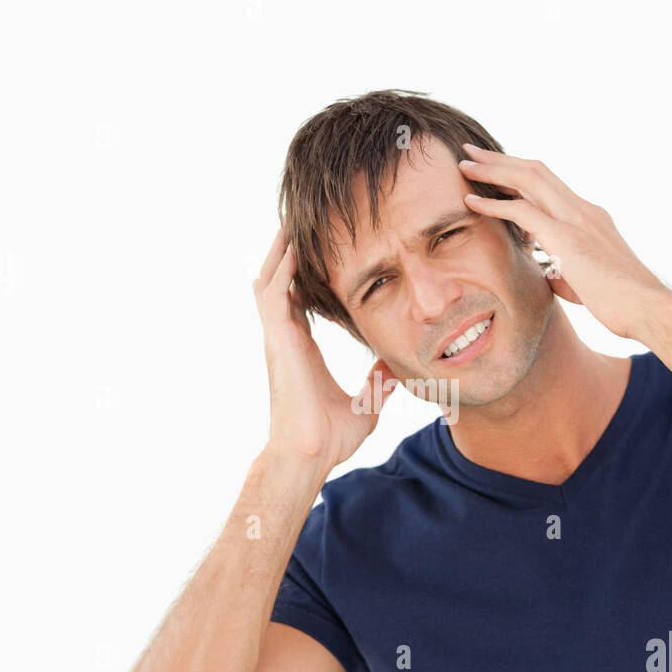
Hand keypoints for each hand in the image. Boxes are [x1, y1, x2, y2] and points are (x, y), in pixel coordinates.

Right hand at [252, 225, 397, 470]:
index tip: (322, 249)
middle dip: (289, 249)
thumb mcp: (367, 402)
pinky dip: (284, 267)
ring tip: (293, 216)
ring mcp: (279, 337)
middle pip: (282, 279)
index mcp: (302, 347)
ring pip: (273, 278)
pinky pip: (276, 293)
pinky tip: (296, 243)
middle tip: (302, 217)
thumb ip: (379, 382)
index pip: (301, 298)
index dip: (306, 273)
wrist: (309, 455)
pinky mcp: (279, 341)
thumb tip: (398, 368)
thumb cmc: (330, 437)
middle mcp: (286, 336)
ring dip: (282, 249)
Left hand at [457, 143, 671, 341]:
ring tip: (465, 165)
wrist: (648, 309)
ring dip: (493, 170)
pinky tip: (471, 202)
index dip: (518, 172)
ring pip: (528, 180)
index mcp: (588, 216)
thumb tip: (543, 270)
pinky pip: (523, 212)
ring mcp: (576, 219)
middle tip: (471, 152)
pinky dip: (494, 204)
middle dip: (500, 159)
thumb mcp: (582, 279)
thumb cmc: (619, 303)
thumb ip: (559, 267)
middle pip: (535, 170)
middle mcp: (582, 209)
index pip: (548, 183)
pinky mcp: (567, 238)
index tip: (493, 168)